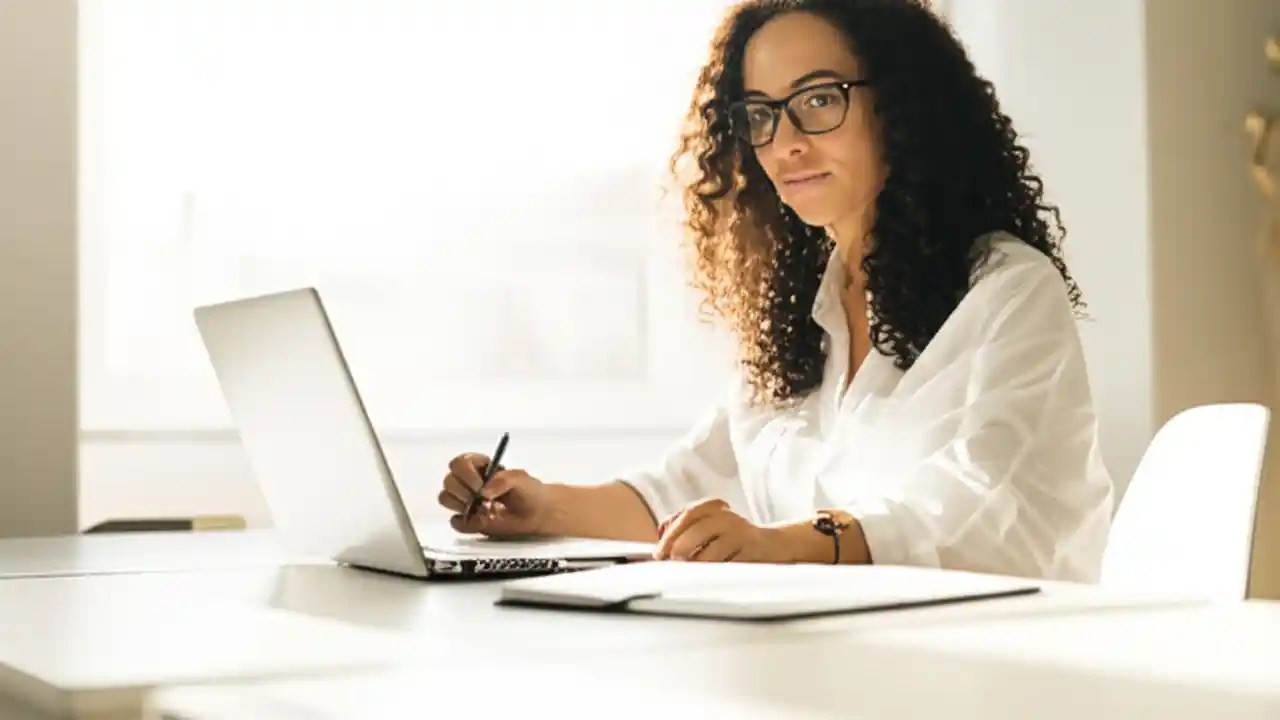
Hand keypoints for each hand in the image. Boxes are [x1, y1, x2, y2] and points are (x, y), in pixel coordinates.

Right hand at [438, 453, 550, 537]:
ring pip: (446, 499)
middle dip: (464, 492)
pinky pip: (455, 522)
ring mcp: (467, 502)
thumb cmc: (529, 491)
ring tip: (484, 509)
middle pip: (449, 481)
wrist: (537, 514)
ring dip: (462, 505)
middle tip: (483, 500)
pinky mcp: (469, 521)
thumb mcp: (520, 479)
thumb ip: (503, 480)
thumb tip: (484, 492)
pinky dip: (466, 523)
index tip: (480, 484)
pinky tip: (482, 520)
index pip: (459, 463)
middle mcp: (469, 482)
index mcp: (479, 466)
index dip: (465, 473)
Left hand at [653, 498, 785, 562]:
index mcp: (713, 508)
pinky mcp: (752, 551)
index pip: (688, 515)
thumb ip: (684, 528)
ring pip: (714, 550)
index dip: (671, 534)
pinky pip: (730, 565)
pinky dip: (716, 572)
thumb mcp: (708, 526)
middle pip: (699, 529)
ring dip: (698, 563)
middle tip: (672, 562)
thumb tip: (660, 540)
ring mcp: (741, 534)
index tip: (659, 554)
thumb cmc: (731, 538)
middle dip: (680, 547)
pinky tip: (708, 578)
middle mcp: (727, 517)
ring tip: (690, 572)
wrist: (772, 544)